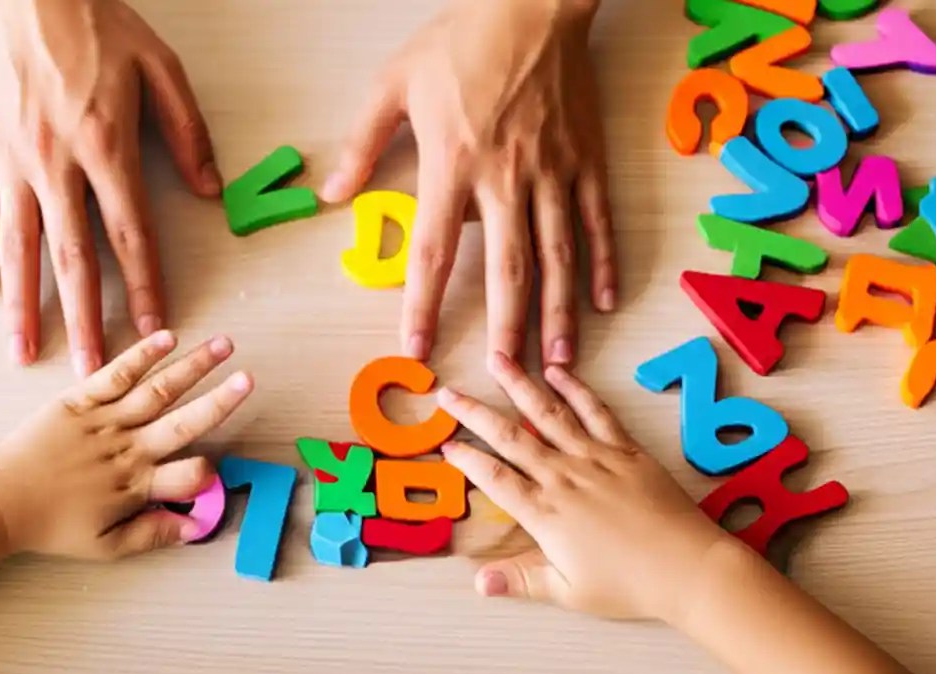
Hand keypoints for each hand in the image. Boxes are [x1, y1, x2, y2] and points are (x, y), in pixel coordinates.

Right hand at [0, 0, 220, 375]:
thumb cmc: (98, 27)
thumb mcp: (161, 69)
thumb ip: (187, 134)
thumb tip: (209, 189)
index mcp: (108, 149)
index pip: (132, 235)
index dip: (146, 287)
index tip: (156, 329)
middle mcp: (58, 166)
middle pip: (75, 259)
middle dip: (86, 320)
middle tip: (91, 371)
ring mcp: (14, 163)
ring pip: (21, 248)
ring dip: (25, 306)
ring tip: (26, 353)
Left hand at [0, 330, 251, 558]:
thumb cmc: (51, 526)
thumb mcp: (105, 547)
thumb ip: (153, 536)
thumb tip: (197, 528)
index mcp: (135, 487)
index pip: (187, 476)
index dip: (207, 475)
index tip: (218, 469)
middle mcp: (126, 450)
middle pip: (182, 423)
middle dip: (219, 400)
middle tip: (249, 379)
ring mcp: (104, 422)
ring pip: (157, 391)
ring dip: (194, 367)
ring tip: (224, 347)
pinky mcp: (79, 402)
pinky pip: (116, 375)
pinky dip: (142, 355)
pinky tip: (167, 338)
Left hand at [323, 0, 615, 366]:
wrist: (534, 1)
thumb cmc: (461, 40)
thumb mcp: (393, 82)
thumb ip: (362, 143)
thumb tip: (332, 193)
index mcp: (453, 164)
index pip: (433, 252)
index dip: (422, 306)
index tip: (416, 348)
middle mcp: (505, 178)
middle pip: (505, 270)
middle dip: (504, 328)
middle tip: (504, 374)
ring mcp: (553, 172)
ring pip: (556, 256)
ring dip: (557, 313)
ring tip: (557, 361)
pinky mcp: (586, 160)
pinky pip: (596, 221)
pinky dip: (602, 263)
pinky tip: (603, 302)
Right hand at [437, 354, 732, 621]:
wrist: (689, 567)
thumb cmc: (630, 585)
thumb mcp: (569, 592)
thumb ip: (520, 580)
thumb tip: (477, 582)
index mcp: (545, 514)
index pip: (493, 478)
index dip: (466, 459)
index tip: (446, 444)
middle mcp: (564, 477)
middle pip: (510, 437)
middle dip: (475, 413)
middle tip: (448, 392)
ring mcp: (595, 459)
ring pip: (547, 414)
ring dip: (519, 385)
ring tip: (497, 359)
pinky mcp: (625, 450)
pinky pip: (595, 412)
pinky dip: (575, 390)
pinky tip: (557, 372)